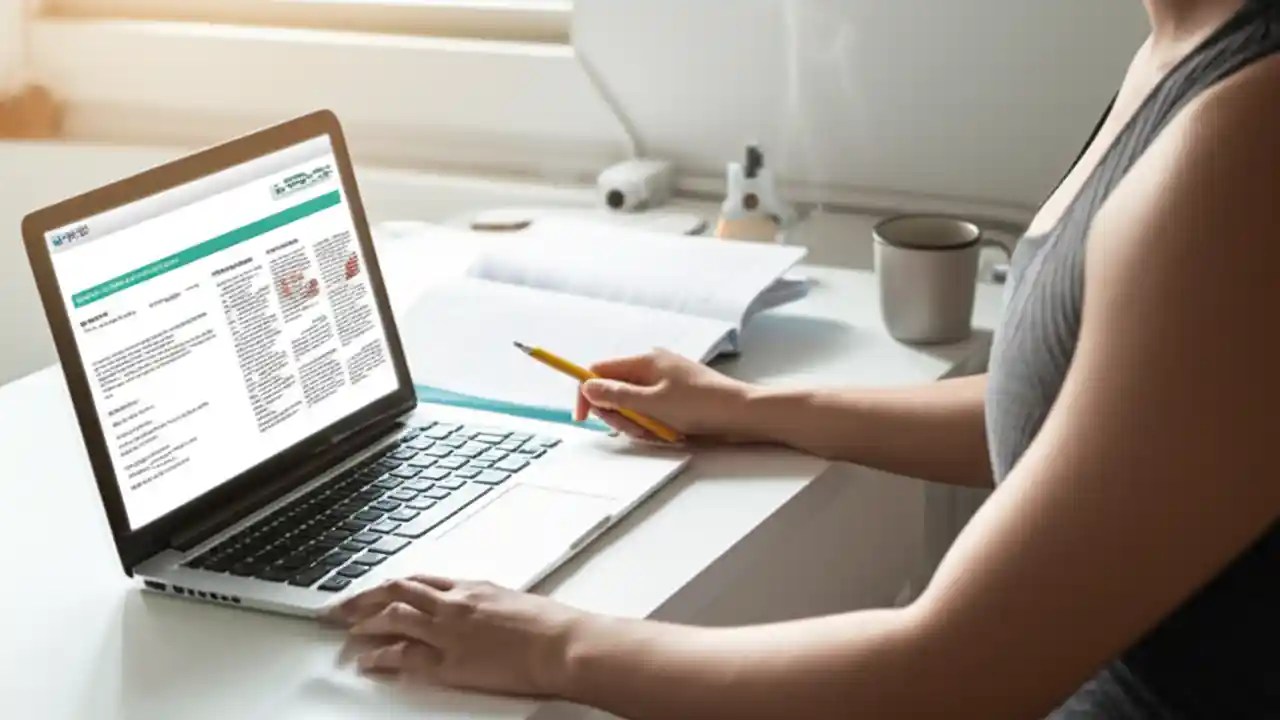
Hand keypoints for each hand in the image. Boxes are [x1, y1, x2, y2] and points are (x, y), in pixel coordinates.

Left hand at [327, 575, 584, 696]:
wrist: (561, 645)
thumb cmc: (549, 626)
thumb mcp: (513, 602)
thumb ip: (487, 604)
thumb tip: (479, 612)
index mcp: (471, 587)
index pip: (420, 581)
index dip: (393, 586)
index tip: (377, 590)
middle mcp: (454, 603)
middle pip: (397, 592)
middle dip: (364, 598)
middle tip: (342, 606)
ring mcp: (448, 631)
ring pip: (393, 618)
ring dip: (364, 623)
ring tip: (346, 629)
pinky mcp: (449, 662)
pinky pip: (404, 655)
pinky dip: (379, 657)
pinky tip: (366, 662)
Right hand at [573, 349, 758, 441]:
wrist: (742, 413)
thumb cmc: (701, 404)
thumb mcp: (653, 403)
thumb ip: (617, 395)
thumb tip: (587, 386)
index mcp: (643, 361)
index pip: (599, 371)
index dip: (587, 393)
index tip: (584, 418)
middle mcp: (650, 368)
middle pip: (613, 392)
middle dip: (618, 415)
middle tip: (637, 429)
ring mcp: (662, 383)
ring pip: (631, 406)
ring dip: (638, 424)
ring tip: (660, 432)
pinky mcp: (673, 399)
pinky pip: (649, 412)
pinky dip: (653, 425)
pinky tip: (669, 433)